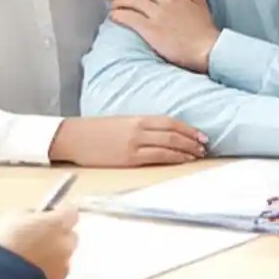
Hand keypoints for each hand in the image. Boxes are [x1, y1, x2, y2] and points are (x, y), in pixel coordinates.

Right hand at [0, 206, 78, 278]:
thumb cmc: (1, 245)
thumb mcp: (11, 217)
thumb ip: (30, 215)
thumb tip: (34, 217)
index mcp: (58, 224)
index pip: (70, 212)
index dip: (57, 213)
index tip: (46, 216)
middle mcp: (65, 245)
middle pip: (68, 237)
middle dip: (55, 237)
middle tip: (35, 240)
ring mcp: (63, 269)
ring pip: (61, 259)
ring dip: (50, 258)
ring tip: (26, 262)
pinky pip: (54, 277)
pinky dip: (44, 276)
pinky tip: (26, 277)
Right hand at [48, 116, 208, 166]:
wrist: (74, 137)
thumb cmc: (96, 132)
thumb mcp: (121, 123)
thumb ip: (140, 127)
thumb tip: (160, 135)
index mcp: (137, 118)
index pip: (170, 121)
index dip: (188, 128)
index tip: (201, 135)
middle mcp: (139, 129)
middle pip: (173, 132)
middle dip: (192, 140)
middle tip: (205, 146)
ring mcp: (135, 143)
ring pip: (169, 144)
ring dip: (186, 150)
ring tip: (198, 155)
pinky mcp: (129, 158)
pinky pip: (158, 156)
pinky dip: (174, 157)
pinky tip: (183, 160)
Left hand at [110, 0, 219, 73]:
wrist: (206, 49)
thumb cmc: (205, 31)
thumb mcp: (202, 7)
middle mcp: (166, 0)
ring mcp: (157, 14)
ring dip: (119, 1)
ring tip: (115, 6)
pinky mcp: (150, 29)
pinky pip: (129, 16)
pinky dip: (119, 14)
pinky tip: (114, 16)